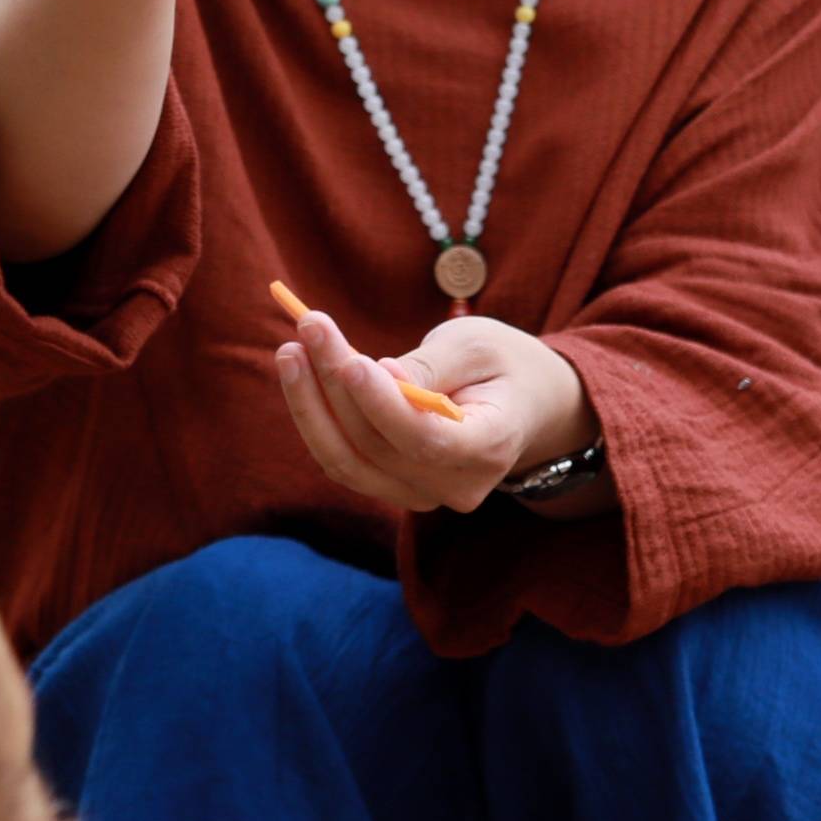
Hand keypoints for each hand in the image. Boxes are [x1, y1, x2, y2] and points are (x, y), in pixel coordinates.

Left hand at [272, 310, 592, 516]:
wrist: (527, 407)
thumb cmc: (503, 365)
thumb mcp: (477, 345)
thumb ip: (429, 366)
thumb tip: (378, 375)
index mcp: (492, 447)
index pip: (426, 440)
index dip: (383, 405)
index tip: (350, 359)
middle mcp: (458, 486)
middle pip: (378, 445)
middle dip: (335, 383)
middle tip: (310, 325)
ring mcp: (426, 495)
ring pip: (351, 461)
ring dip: (311, 405)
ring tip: (293, 349)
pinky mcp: (397, 488)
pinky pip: (346, 461)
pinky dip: (318, 419)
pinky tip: (302, 373)